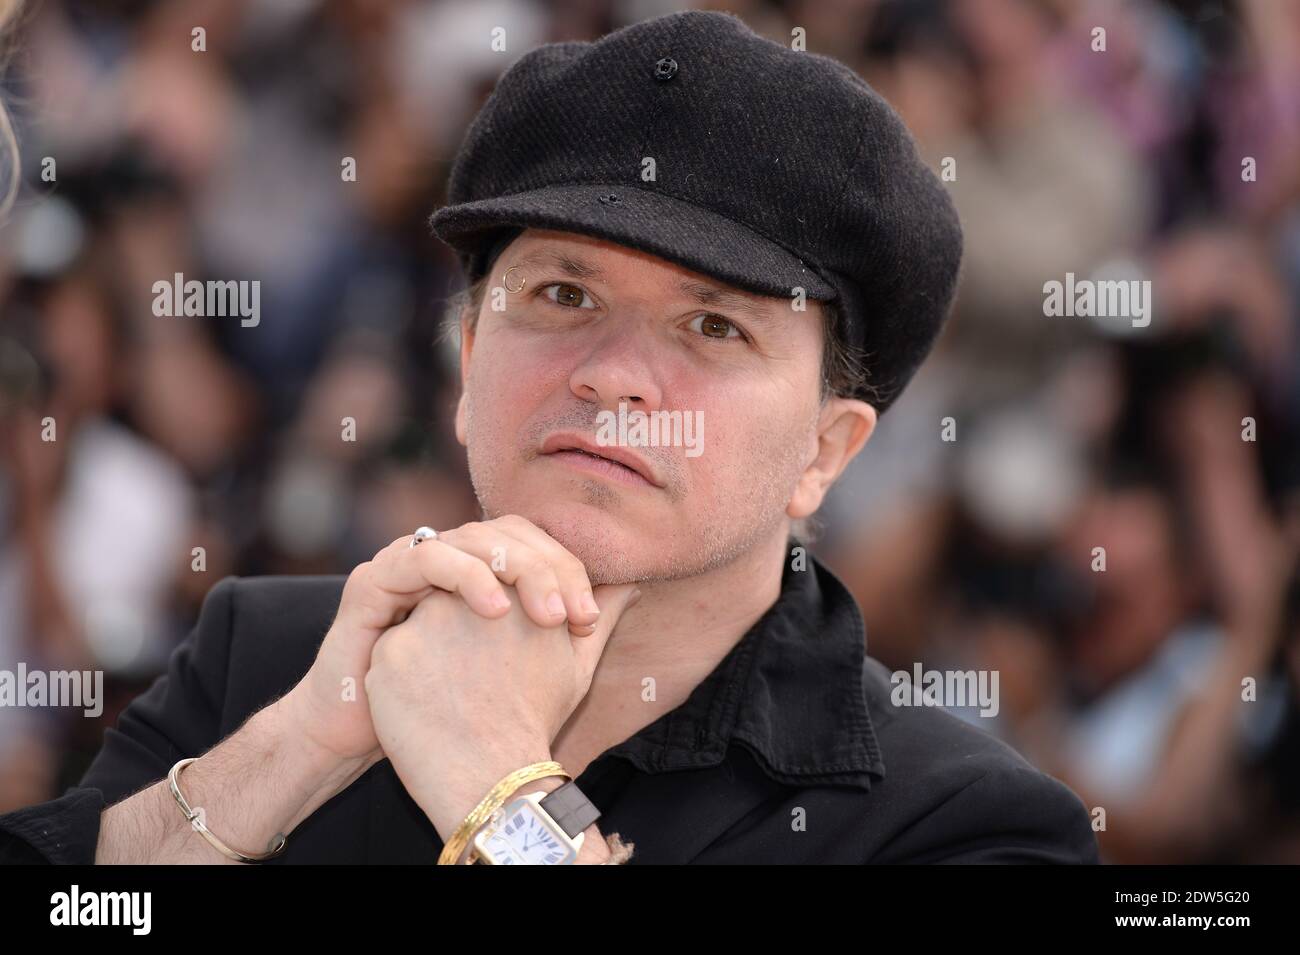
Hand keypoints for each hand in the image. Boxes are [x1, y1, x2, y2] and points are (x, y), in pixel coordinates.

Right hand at [282, 515, 608, 767]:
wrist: (368, 740)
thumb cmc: (445, 708)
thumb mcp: (522, 665)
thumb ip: (573, 626)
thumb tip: (631, 587)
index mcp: (477, 568)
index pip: (531, 542)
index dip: (566, 570)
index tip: (589, 621)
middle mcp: (443, 556)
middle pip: (505, 532)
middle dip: (548, 569)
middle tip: (573, 617)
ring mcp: (406, 562)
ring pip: (469, 537)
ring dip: (513, 570)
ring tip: (544, 617)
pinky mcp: (373, 579)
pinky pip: (423, 556)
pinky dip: (465, 576)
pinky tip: (494, 612)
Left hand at [363, 580, 640, 842]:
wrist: (493, 781)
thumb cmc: (537, 723)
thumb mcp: (576, 667)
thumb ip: (601, 617)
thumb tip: (628, 587)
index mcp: (517, 591)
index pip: (496, 572)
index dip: (495, 609)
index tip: (502, 647)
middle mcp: (471, 595)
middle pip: (455, 591)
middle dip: (462, 623)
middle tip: (474, 670)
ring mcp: (424, 623)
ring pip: (420, 618)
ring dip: (432, 644)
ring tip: (451, 689)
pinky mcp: (389, 653)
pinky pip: (392, 650)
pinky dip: (407, 672)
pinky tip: (424, 703)